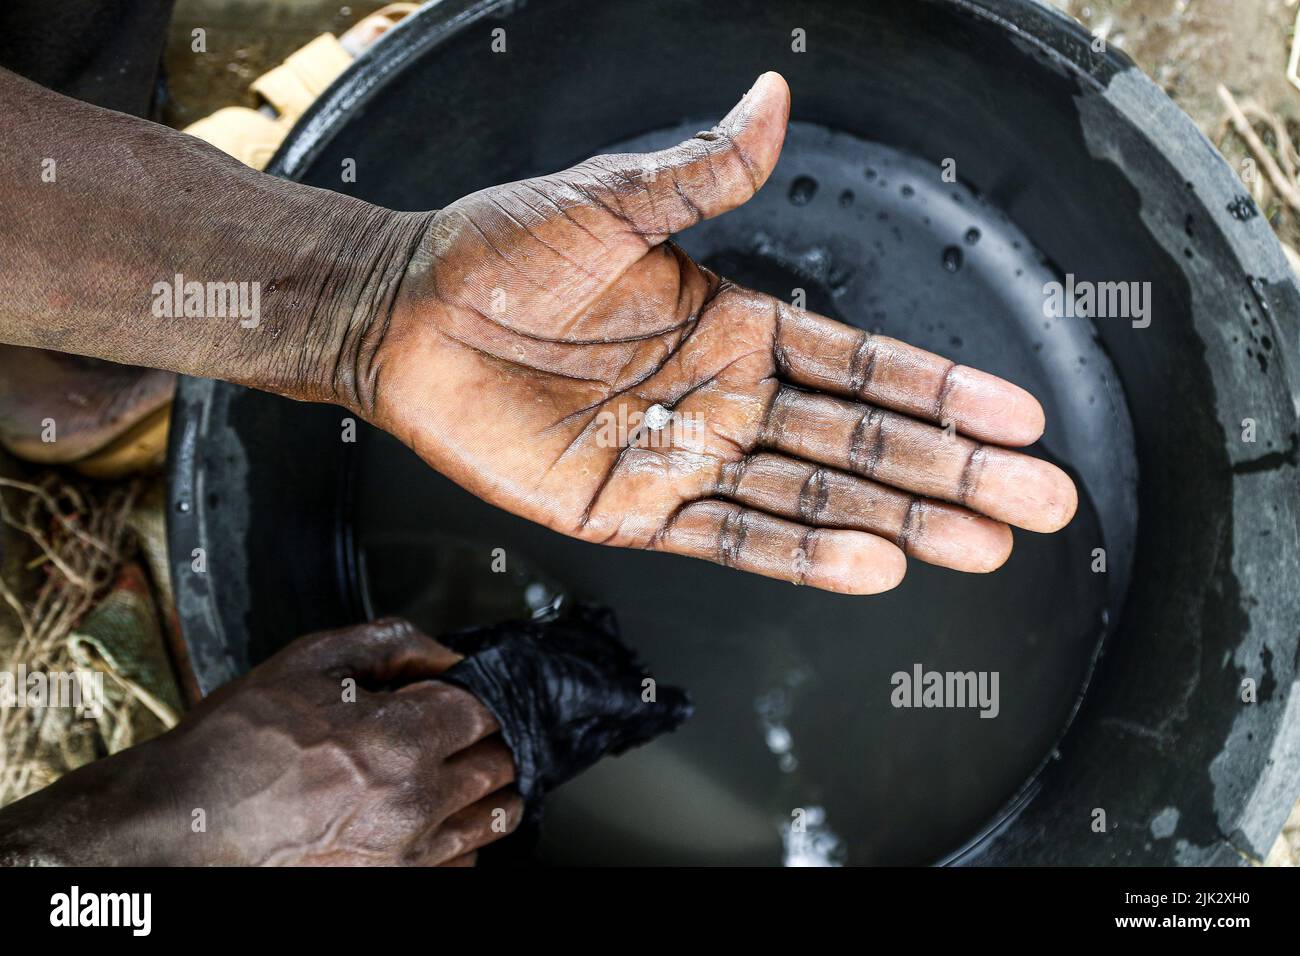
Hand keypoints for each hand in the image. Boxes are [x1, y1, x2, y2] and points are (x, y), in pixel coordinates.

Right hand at [0, 620, 520, 865]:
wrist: (181, 824)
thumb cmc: (236, 746)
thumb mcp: (310, 660)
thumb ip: (391, 643)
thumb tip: (445, 652)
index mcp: (398, 740)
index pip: (486, 709)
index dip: (477, 692)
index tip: (459, 691)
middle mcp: (413, 804)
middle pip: (499, 762)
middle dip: (484, 736)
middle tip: (455, 726)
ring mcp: (407, 855)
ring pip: (494, 817)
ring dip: (485, 787)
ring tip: (457, 770)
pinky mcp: (395, 886)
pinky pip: (464, 862)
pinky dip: (461, 836)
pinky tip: (435, 815)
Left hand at [356, 73, 1075, 594]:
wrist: (406, 315)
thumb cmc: (500, 249)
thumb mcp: (610, 203)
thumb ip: (703, 173)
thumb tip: (774, 98)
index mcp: (735, 325)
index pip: (862, 364)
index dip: (942, 391)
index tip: (1019, 417)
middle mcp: (725, 397)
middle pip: (861, 440)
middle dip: (952, 471)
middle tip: (1039, 502)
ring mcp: (684, 458)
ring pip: (813, 496)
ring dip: (900, 521)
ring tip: (982, 544)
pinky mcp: (633, 510)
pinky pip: (731, 537)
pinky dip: (802, 554)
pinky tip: (874, 565)